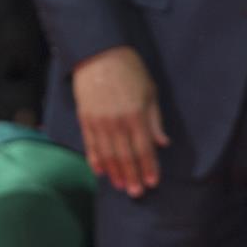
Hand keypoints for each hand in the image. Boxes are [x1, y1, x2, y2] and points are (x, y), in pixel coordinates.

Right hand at [71, 46, 166, 196]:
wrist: (98, 54)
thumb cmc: (129, 70)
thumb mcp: (150, 92)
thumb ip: (154, 119)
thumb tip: (162, 143)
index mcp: (135, 115)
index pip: (144, 149)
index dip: (148, 167)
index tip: (152, 183)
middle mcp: (116, 122)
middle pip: (125, 156)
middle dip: (131, 176)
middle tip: (135, 193)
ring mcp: (98, 121)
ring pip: (106, 153)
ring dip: (114, 172)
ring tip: (119, 186)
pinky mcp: (84, 118)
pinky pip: (89, 143)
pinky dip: (94, 158)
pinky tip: (98, 171)